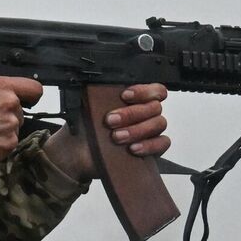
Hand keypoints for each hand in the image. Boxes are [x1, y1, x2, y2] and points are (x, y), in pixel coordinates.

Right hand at [0, 76, 44, 169]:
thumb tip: (2, 94)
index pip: (33, 88)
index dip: (30, 96)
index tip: (28, 101)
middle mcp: (9, 103)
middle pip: (19, 111)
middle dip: (6, 116)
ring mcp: (10, 124)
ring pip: (14, 128)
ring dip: (2, 132)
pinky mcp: (8, 144)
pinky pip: (9, 144)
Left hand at [43, 83, 171, 179]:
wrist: (78, 154)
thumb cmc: (85, 130)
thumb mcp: (88, 110)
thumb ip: (97, 97)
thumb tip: (96, 86)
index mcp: (134, 100)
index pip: (153, 89)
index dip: (143, 91)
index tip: (124, 95)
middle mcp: (145, 114)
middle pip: (154, 107)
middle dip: (131, 113)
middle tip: (111, 121)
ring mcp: (150, 131)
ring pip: (159, 123)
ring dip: (137, 129)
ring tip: (117, 137)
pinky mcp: (153, 150)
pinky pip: (162, 143)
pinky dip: (149, 145)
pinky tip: (133, 148)